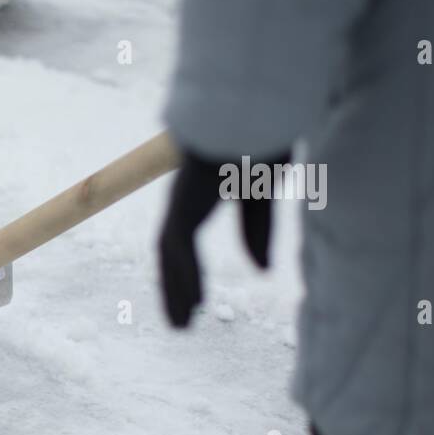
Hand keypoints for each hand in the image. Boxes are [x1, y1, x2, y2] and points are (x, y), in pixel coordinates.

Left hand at [157, 149, 285, 327]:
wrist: (248, 108)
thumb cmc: (257, 137)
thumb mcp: (263, 192)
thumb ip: (258, 229)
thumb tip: (259, 271)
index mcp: (199, 195)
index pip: (184, 243)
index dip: (188, 274)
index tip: (194, 302)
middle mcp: (184, 201)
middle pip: (171, 255)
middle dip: (175, 289)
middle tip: (181, 323)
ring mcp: (180, 202)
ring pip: (170, 256)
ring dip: (175, 292)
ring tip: (182, 326)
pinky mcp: (183, 203)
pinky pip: (179, 247)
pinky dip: (185, 277)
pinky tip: (194, 303)